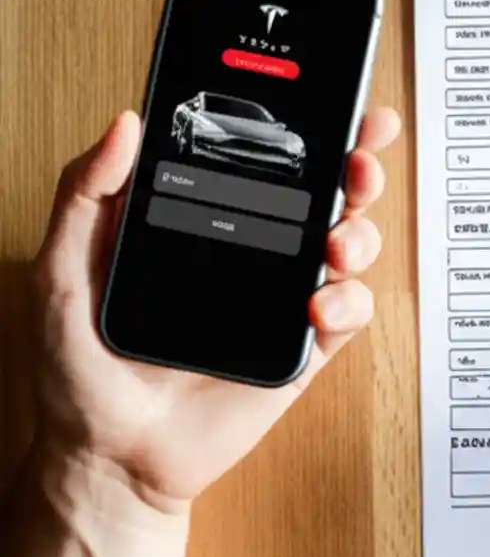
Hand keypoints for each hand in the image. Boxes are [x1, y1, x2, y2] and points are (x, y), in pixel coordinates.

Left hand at [31, 107, 399, 505]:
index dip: (310, 127)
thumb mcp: (65, 269)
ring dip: (358, 234)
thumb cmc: (81, 368)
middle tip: (357, 163)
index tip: (335, 101)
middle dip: (357, 168)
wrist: (110, 455)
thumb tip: (123, 125)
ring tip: (334, 246)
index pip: (267, 160)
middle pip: (327, 193)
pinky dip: (347, 303)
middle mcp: (255, 253)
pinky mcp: (303, 348)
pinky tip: (316, 306)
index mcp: (207, 223)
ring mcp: (283, 298)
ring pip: (350, 246)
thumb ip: (85, 194)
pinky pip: (348, 313)